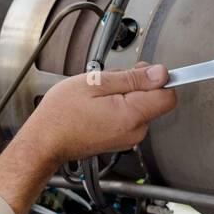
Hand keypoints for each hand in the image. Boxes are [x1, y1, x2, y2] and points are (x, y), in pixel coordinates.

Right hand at [22, 61, 174, 165]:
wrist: (45, 142)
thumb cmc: (61, 115)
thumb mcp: (95, 83)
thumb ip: (132, 78)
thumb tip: (160, 73)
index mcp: (132, 115)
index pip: (168, 95)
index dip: (158, 78)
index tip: (143, 72)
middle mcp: (135, 130)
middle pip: (153, 98)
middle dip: (135, 84)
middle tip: (108, 83)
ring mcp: (128, 137)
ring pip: (140, 106)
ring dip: (123, 94)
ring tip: (97, 96)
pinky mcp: (120, 139)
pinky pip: (129, 116)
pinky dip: (117, 106)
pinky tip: (97, 106)